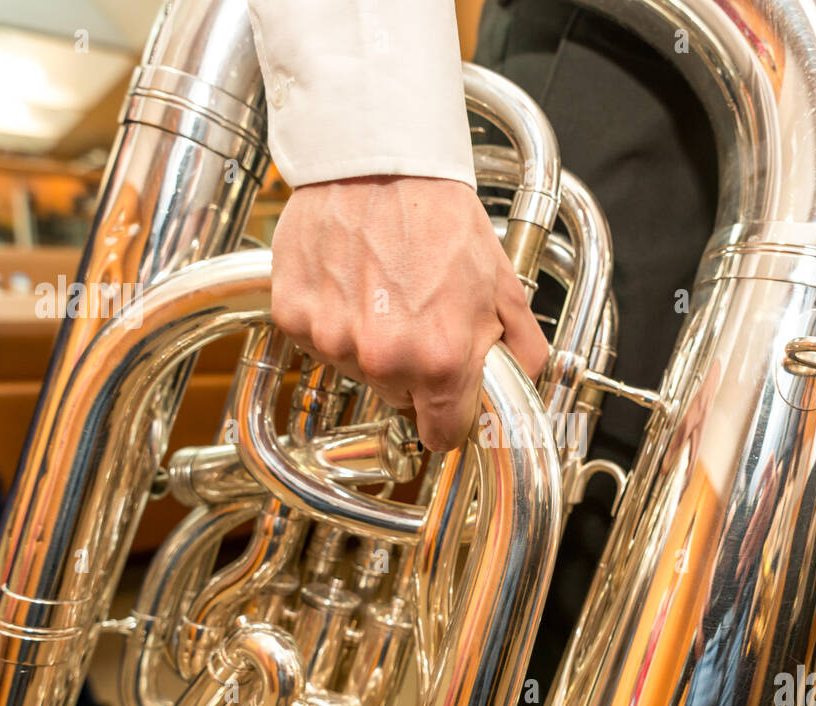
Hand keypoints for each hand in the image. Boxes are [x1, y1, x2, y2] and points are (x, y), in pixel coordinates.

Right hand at [269, 175, 548, 451]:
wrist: (378, 161)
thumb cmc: (441, 218)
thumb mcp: (503, 286)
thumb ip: (521, 352)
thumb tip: (522, 389)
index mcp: (440, 360)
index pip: (440, 435)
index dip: (447, 417)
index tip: (446, 400)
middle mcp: (382, 359)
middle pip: (397, 399)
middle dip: (411, 370)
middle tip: (418, 315)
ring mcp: (332, 339)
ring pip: (356, 369)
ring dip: (369, 343)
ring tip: (383, 289)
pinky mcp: (293, 316)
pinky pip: (318, 340)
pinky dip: (333, 318)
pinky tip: (350, 280)